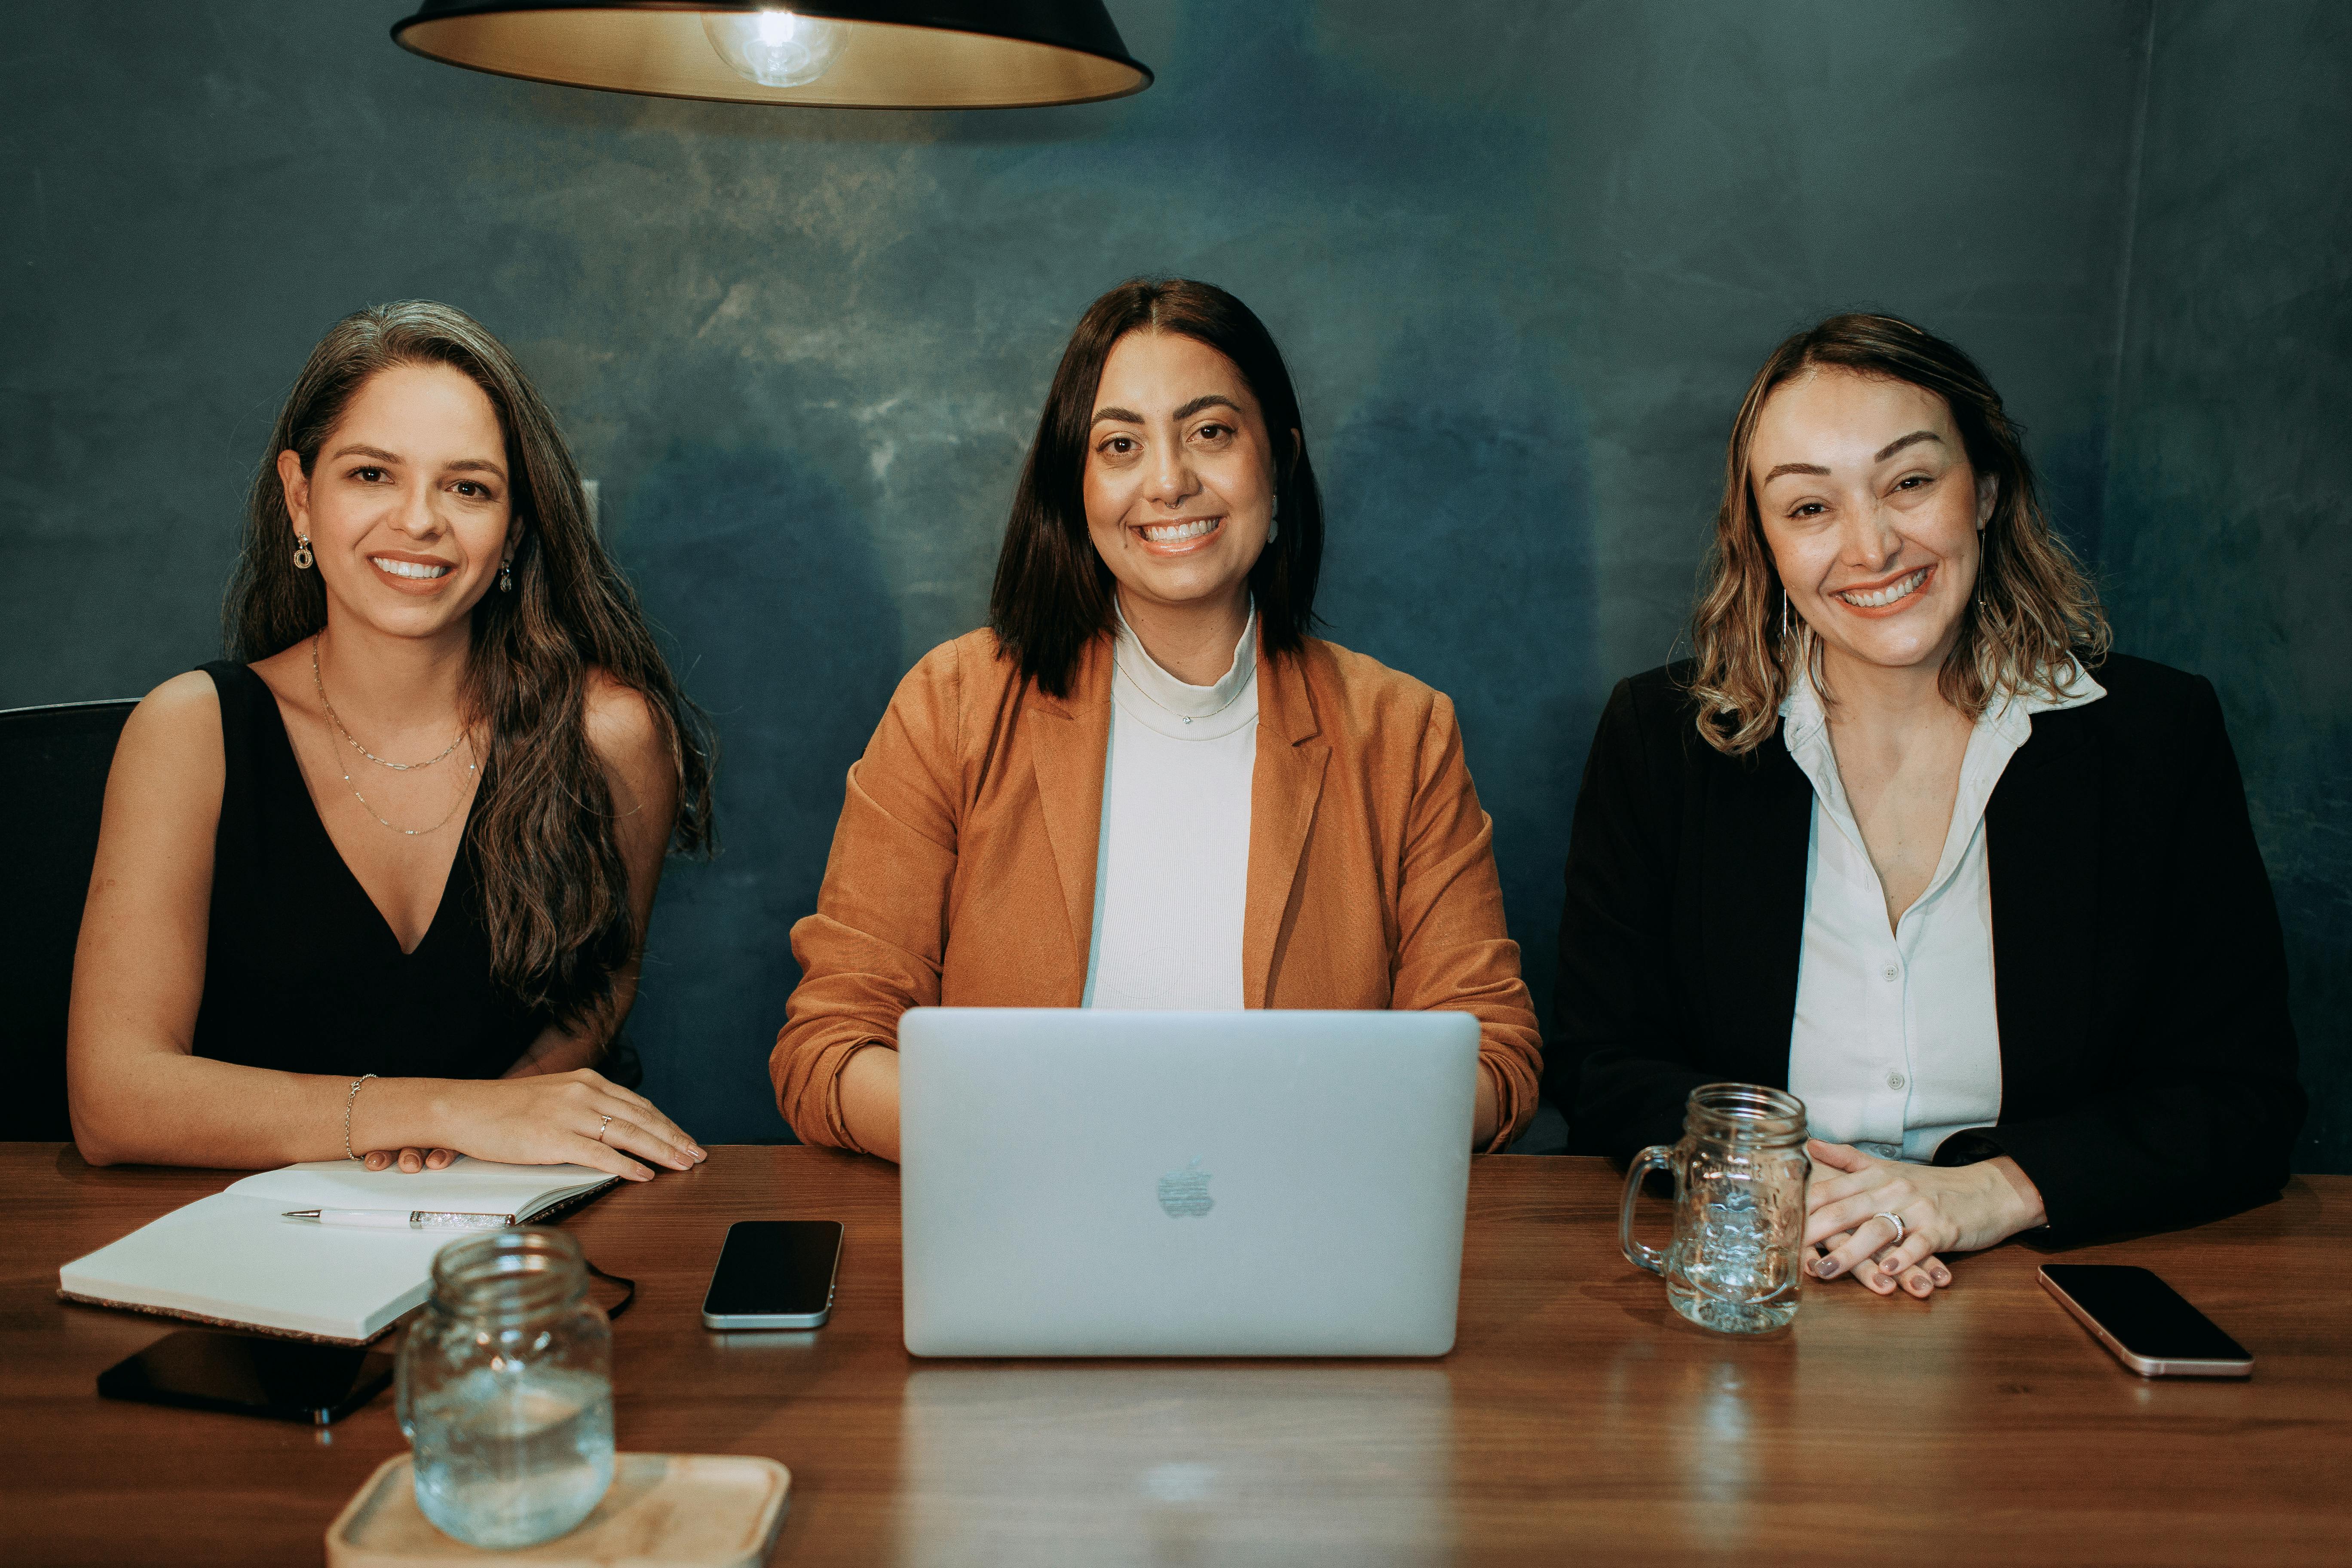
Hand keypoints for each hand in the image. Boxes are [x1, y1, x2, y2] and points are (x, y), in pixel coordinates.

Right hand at [365, 1069, 705, 1182]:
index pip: (639, 1105)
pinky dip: (626, 1166)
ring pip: (629, 1134)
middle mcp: (584, 1093)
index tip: (687, 1139)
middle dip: (674, 1138)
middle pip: (642, 1118)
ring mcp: (569, 1114)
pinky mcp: (553, 1138)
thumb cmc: (506, 1108)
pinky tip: (644, 1175)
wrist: (463, 1107)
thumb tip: (617, 1130)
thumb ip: (586, 1109)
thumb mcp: (555, 1098)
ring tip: (684, 1165)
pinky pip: (599, 1154)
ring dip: (661, 1151)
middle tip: (698, 1155)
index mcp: (587, 1082)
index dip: (667, 1124)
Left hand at [1804, 1139, 2044, 1298]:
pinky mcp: (1943, 1228)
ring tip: (1825, 1271)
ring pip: (1878, 1229)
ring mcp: (1918, 1209)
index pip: (1831, 1188)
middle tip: (1786, 1248)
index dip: (1801, 1205)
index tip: (1774, 1220)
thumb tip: (1809, 1144)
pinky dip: (1903, 1257)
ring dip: (1850, 1252)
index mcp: (1875, 1176)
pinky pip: (1920, 1244)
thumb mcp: (1888, 1168)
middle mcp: (1892, 1189)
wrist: (1987, 1190)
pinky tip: (1886, 1269)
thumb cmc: (1931, 1185)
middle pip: (1848, 1209)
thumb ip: (1848, 1159)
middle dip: (1815, 1229)